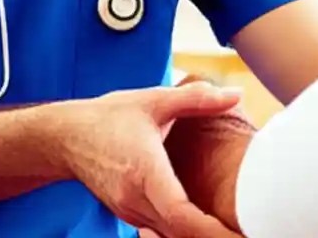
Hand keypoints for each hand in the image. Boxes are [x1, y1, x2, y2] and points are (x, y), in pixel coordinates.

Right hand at [49, 82, 245, 237]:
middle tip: (251, 234)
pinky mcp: (131, 216)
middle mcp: (136, 199)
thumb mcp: (153, 100)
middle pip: (180, 235)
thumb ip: (196, 99)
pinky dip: (185, 235)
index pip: (180, 214)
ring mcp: (131, 212)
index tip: (240, 231)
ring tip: (236, 235)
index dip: (211, 230)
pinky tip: (210, 231)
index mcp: (144, 171)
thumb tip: (236, 94)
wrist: (65, 138)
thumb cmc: (109, 117)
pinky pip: (162, 234)